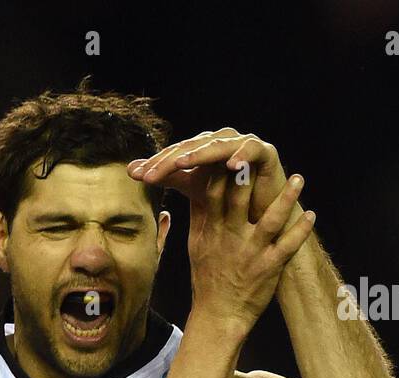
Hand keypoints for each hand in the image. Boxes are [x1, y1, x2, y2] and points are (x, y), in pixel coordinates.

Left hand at [129, 128, 296, 227]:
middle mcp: (222, 140)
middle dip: (170, 160)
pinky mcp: (266, 151)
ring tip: (183, 163)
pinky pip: (252, 150)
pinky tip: (231, 165)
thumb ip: (168, 177)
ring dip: (201, 153)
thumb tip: (132, 170)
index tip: (135, 175)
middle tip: (151, 174)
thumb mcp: (194, 189)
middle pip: (192, 147)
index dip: (156, 163)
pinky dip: (241, 155)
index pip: (175, 153)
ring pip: (218, 145)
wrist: (261, 216)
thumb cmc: (227, 201)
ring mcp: (243, 143)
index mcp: (203, 147)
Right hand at [186, 165, 314, 337]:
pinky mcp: (269, 267)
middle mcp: (230, 237)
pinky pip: (288, 245)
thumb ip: (200, 216)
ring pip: (270, 219)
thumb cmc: (207, 278)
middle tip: (260, 152)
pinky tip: (312, 215)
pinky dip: (301, 230)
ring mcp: (251, 252)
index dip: (221, 168)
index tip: (232, 149)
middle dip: (249, 174)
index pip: (213, 191)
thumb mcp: (196, 245)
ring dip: (287, 198)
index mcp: (211, 229)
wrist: (218, 316)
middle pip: (239, 198)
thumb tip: (197, 186)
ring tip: (299, 179)